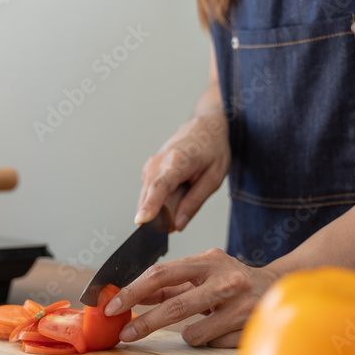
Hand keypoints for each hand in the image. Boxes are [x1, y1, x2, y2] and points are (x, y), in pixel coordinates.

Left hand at [104, 249, 278, 347]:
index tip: (112, 306)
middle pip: (175, 306)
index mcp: (209, 260)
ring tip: (206, 323)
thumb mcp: (203, 274)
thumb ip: (171, 285)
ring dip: (189, 333)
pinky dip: (210, 339)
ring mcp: (240, 305)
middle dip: (145, 322)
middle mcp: (226, 279)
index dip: (133, 291)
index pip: (161, 274)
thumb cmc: (232, 281)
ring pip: (193, 332)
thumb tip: (132, 297)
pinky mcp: (249, 328)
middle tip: (124, 334)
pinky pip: (212, 343)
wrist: (280, 288)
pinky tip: (225, 328)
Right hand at [136, 112, 229, 230]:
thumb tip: (178, 224)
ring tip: (172, 211)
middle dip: (152, 216)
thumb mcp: (214, 178)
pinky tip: (168, 202)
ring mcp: (152, 163)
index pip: (159, 187)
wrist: (206, 126)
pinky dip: (154, 201)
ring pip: (146, 194)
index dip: (149, 205)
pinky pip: (148, 190)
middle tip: (167, 228)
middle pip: (148, 194)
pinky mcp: (150, 168)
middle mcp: (160, 161)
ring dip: (154, 209)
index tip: (141, 221)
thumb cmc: (213, 149)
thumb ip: (194, 202)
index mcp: (178, 161)